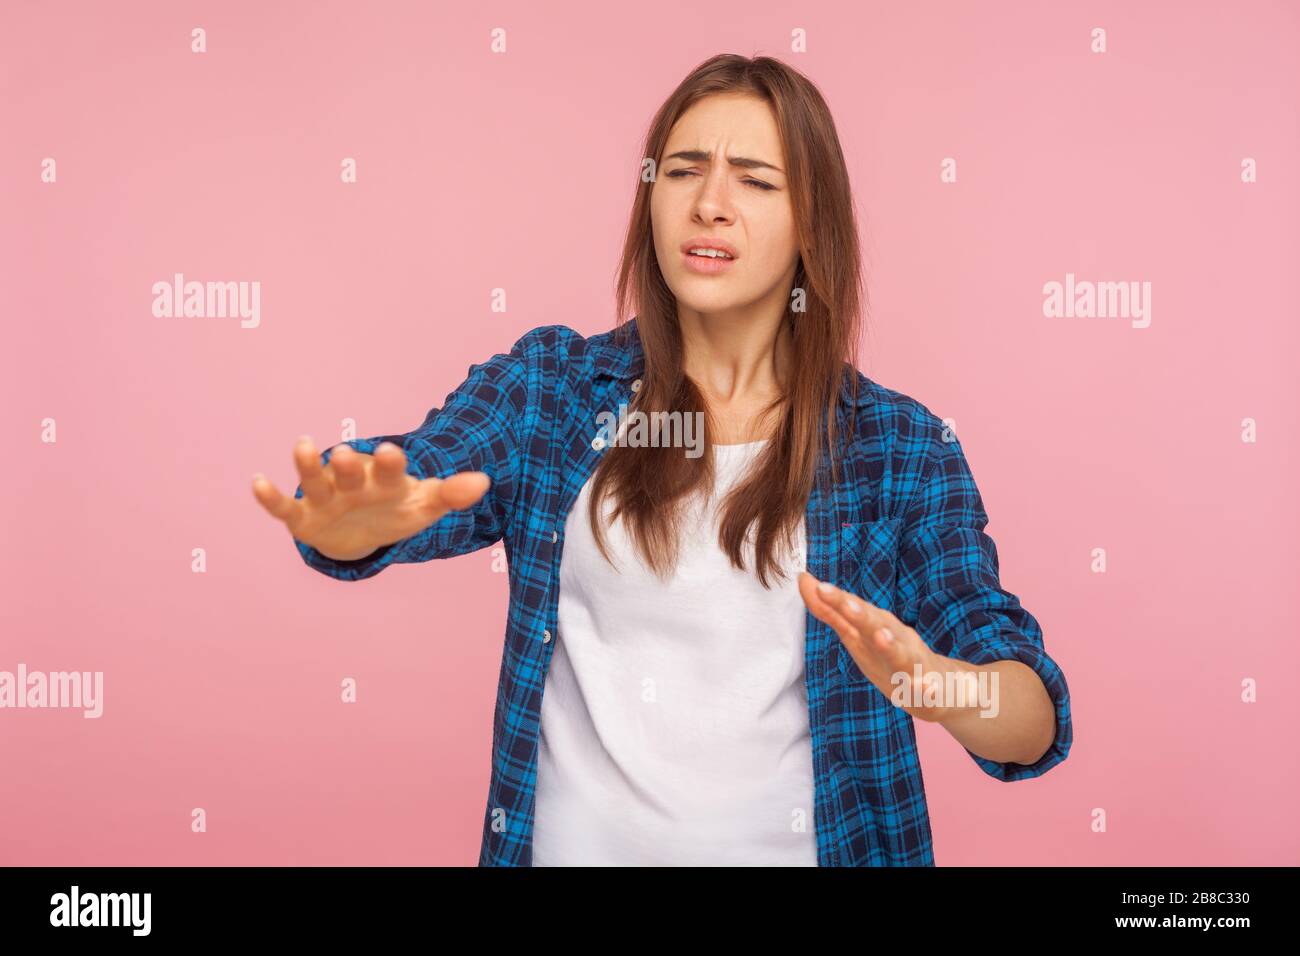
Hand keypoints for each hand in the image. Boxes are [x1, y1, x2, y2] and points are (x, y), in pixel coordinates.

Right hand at [251, 436, 489, 560]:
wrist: (363, 533)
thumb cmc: (395, 512)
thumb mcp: (424, 507)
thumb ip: (450, 495)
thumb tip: (484, 483)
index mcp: (384, 480)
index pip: (390, 469)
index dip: (389, 462)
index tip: (391, 452)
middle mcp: (352, 483)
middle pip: (350, 472)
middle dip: (348, 464)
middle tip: (345, 452)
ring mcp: (326, 498)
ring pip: (315, 481)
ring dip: (308, 466)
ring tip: (303, 445)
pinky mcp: (302, 519)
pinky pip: (284, 508)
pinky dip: (271, 496)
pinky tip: (256, 482)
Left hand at [798, 571, 965, 722]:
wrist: (938, 685)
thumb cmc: (890, 653)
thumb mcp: (858, 632)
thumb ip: (830, 611)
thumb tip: (803, 579)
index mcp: (874, 625)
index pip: (851, 609)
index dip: (834, 599)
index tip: (815, 585)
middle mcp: (892, 638)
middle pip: (874, 624)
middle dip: (860, 614)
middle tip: (845, 604)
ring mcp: (910, 661)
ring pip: (899, 652)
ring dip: (890, 645)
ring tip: (881, 637)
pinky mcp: (926, 686)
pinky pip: (925, 688)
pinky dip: (925, 687)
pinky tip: (925, 688)